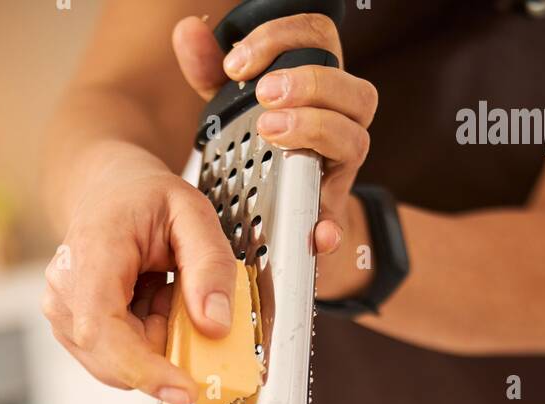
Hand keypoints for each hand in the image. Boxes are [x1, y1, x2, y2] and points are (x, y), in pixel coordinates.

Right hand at [42, 141, 237, 403]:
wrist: (108, 191)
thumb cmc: (145, 199)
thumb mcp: (194, 214)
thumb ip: (210, 266)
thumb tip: (214, 325)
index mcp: (90, 254)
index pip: (103, 329)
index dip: (143, 369)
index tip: (185, 390)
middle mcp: (64, 291)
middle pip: (116, 358)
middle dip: (163, 345)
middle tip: (177, 293)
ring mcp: (62, 315)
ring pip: (121, 365)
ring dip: (155, 339)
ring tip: (159, 290)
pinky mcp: (71, 333)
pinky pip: (120, 360)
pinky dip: (146, 340)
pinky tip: (148, 303)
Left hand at [173, 11, 377, 298]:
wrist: (274, 194)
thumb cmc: (257, 129)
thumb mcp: (229, 97)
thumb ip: (210, 67)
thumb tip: (189, 29)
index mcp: (320, 77)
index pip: (319, 37)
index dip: (282, 41)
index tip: (237, 64)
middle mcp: (342, 116)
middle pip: (355, 91)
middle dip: (309, 85)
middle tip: (263, 94)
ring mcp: (341, 161)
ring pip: (355, 140)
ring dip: (316, 130)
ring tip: (270, 131)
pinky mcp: (330, 203)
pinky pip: (339, 213)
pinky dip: (330, 222)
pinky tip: (317, 232)